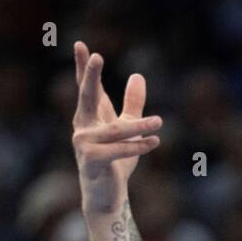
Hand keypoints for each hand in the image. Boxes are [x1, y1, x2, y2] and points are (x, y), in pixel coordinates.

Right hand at [72, 41, 162, 215]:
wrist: (107, 196)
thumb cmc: (115, 162)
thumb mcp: (129, 129)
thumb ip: (133, 104)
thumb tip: (138, 75)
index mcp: (89, 117)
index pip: (88, 88)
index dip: (85, 67)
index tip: (81, 44)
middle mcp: (82, 127)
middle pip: (87, 97)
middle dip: (92, 76)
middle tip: (97, 55)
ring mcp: (84, 143)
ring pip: (116, 130)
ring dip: (140, 126)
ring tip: (160, 121)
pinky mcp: (93, 160)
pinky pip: (119, 150)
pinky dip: (138, 146)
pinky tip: (155, 142)